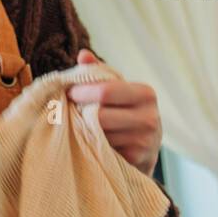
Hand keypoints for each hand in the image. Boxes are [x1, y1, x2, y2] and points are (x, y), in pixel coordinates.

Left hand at [67, 49, 162, 175]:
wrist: (144, 151)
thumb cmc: (123, 113)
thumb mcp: (116, 91)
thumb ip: (99, 73)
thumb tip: (83, 55)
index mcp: (145, 93)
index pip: (106, 90)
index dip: (81, 92)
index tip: (68, 93)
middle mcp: (150, 117)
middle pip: (100, 115)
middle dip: (79, 112)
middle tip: (67, 111)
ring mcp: (145, 141)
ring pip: (99, 135)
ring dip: (83, 131)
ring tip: (78, 126)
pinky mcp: (137, 161)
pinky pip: (103, 151)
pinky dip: (91, 147)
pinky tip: (87, 143)